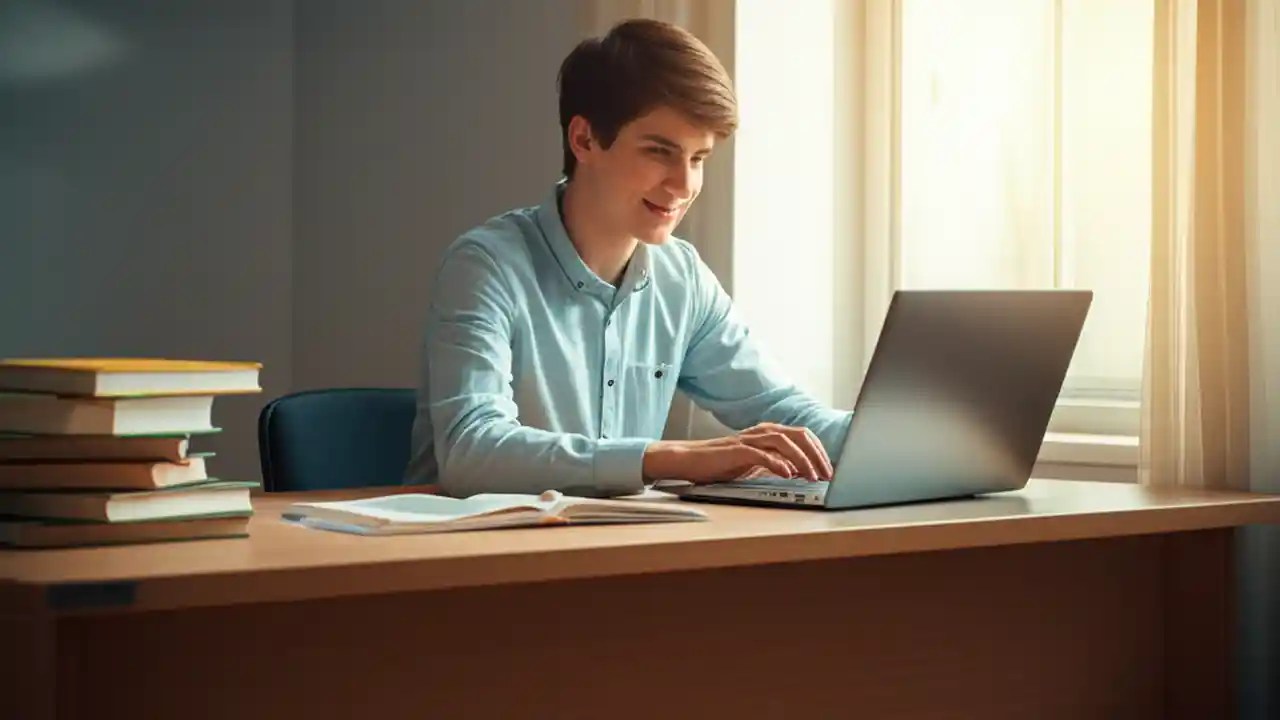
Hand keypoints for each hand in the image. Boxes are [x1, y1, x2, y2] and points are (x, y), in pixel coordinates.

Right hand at [642, 423, 833, 484]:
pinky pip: (761, 454)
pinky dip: (777, 463)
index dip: (820, 452)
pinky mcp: (736, 451)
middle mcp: (762, 432)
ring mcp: (749, 440)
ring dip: (802, 460)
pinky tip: (787, 474)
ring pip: (784, 442)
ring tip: (812, 477)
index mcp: (769, 433)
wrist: (689, 460)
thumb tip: (800, 472)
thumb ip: (776, 464)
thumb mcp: (755, 464)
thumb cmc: (721, 463)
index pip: (804, 436)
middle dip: (818, 455)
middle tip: (828, 475)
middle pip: (799, 435)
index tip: (830, 470)